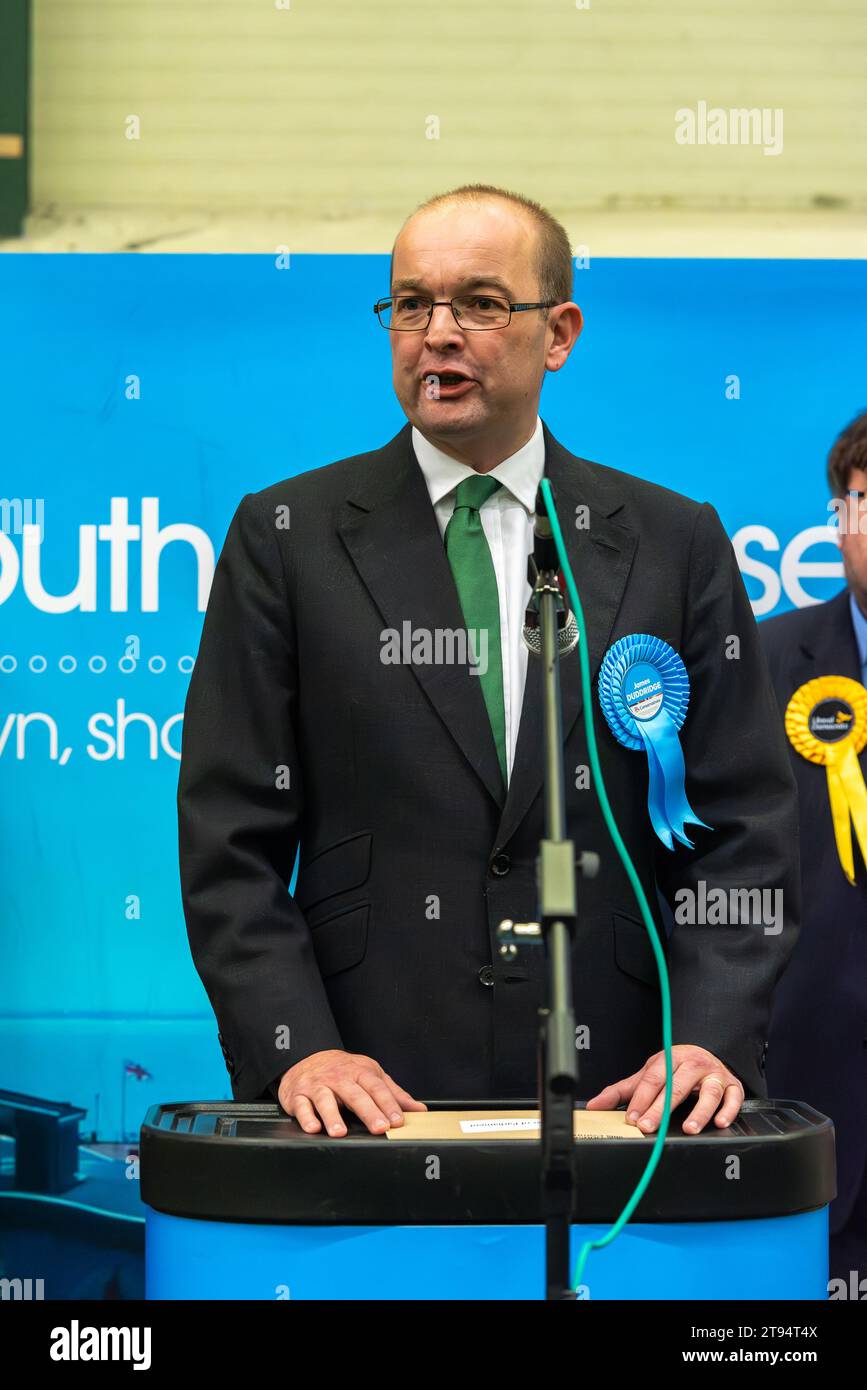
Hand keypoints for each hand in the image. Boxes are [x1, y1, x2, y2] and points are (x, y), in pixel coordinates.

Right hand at [276, 1049, 427, 1136]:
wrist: (306, 1057)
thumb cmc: (343, 1071)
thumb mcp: (370, 1075)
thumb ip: (393, 1093)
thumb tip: (418, 1110)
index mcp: (359, 1072)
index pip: (376, 1088)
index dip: (388, 1104)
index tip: (398, 1120)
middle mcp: (338, 1078)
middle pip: (355, 1094)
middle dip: (369, 1111)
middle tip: (380, 1128)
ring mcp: (317, 1085)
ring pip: (325, 1099)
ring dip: (332, 1116)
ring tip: (340, 1132)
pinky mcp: (298, 1095)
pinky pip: (302, 1106)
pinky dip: (306, 1117)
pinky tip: (313, 1127)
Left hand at [585, 1044, 744, 1133]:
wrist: (708, 1054)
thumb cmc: (676, 1067)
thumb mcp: (649, 1074)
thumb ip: (622, 1090)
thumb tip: (594, 1105)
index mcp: (670, 1058)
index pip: (653, 1079)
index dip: (641, 1099)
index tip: (632, 1117)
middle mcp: (693, 1064)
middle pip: (676, 1087)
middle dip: (661, 1108)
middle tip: (648, 1126)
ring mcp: (714, 1074)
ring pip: (708, 1092)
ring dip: (699, 1111)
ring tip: (688, 1128)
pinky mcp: (732, 1085)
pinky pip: (733, 1097)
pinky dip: (728, 1110)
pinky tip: (719, 1122)